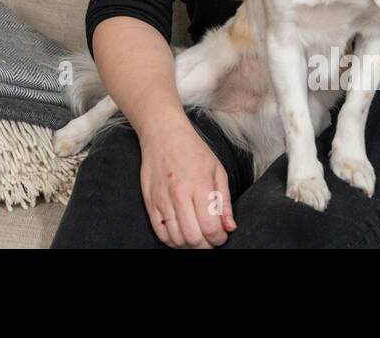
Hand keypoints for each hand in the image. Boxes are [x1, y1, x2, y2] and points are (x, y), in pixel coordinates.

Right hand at [138, 122, 236, 247]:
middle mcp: (179, 194)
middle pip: (193, 238)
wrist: (163, 133)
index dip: (219, 239)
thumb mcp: (217, 170)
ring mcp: (162, 199)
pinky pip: (160, 232)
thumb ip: (224, 201)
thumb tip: (229, 227)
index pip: (210, 228)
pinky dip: (172, 241)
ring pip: (176, 239)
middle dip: (206, 245)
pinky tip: (181, 235)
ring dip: (190, 245)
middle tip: (211, 240)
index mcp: (200, 185)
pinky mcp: (150, 202)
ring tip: (197, 237)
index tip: (221, 236)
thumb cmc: (193, 150)